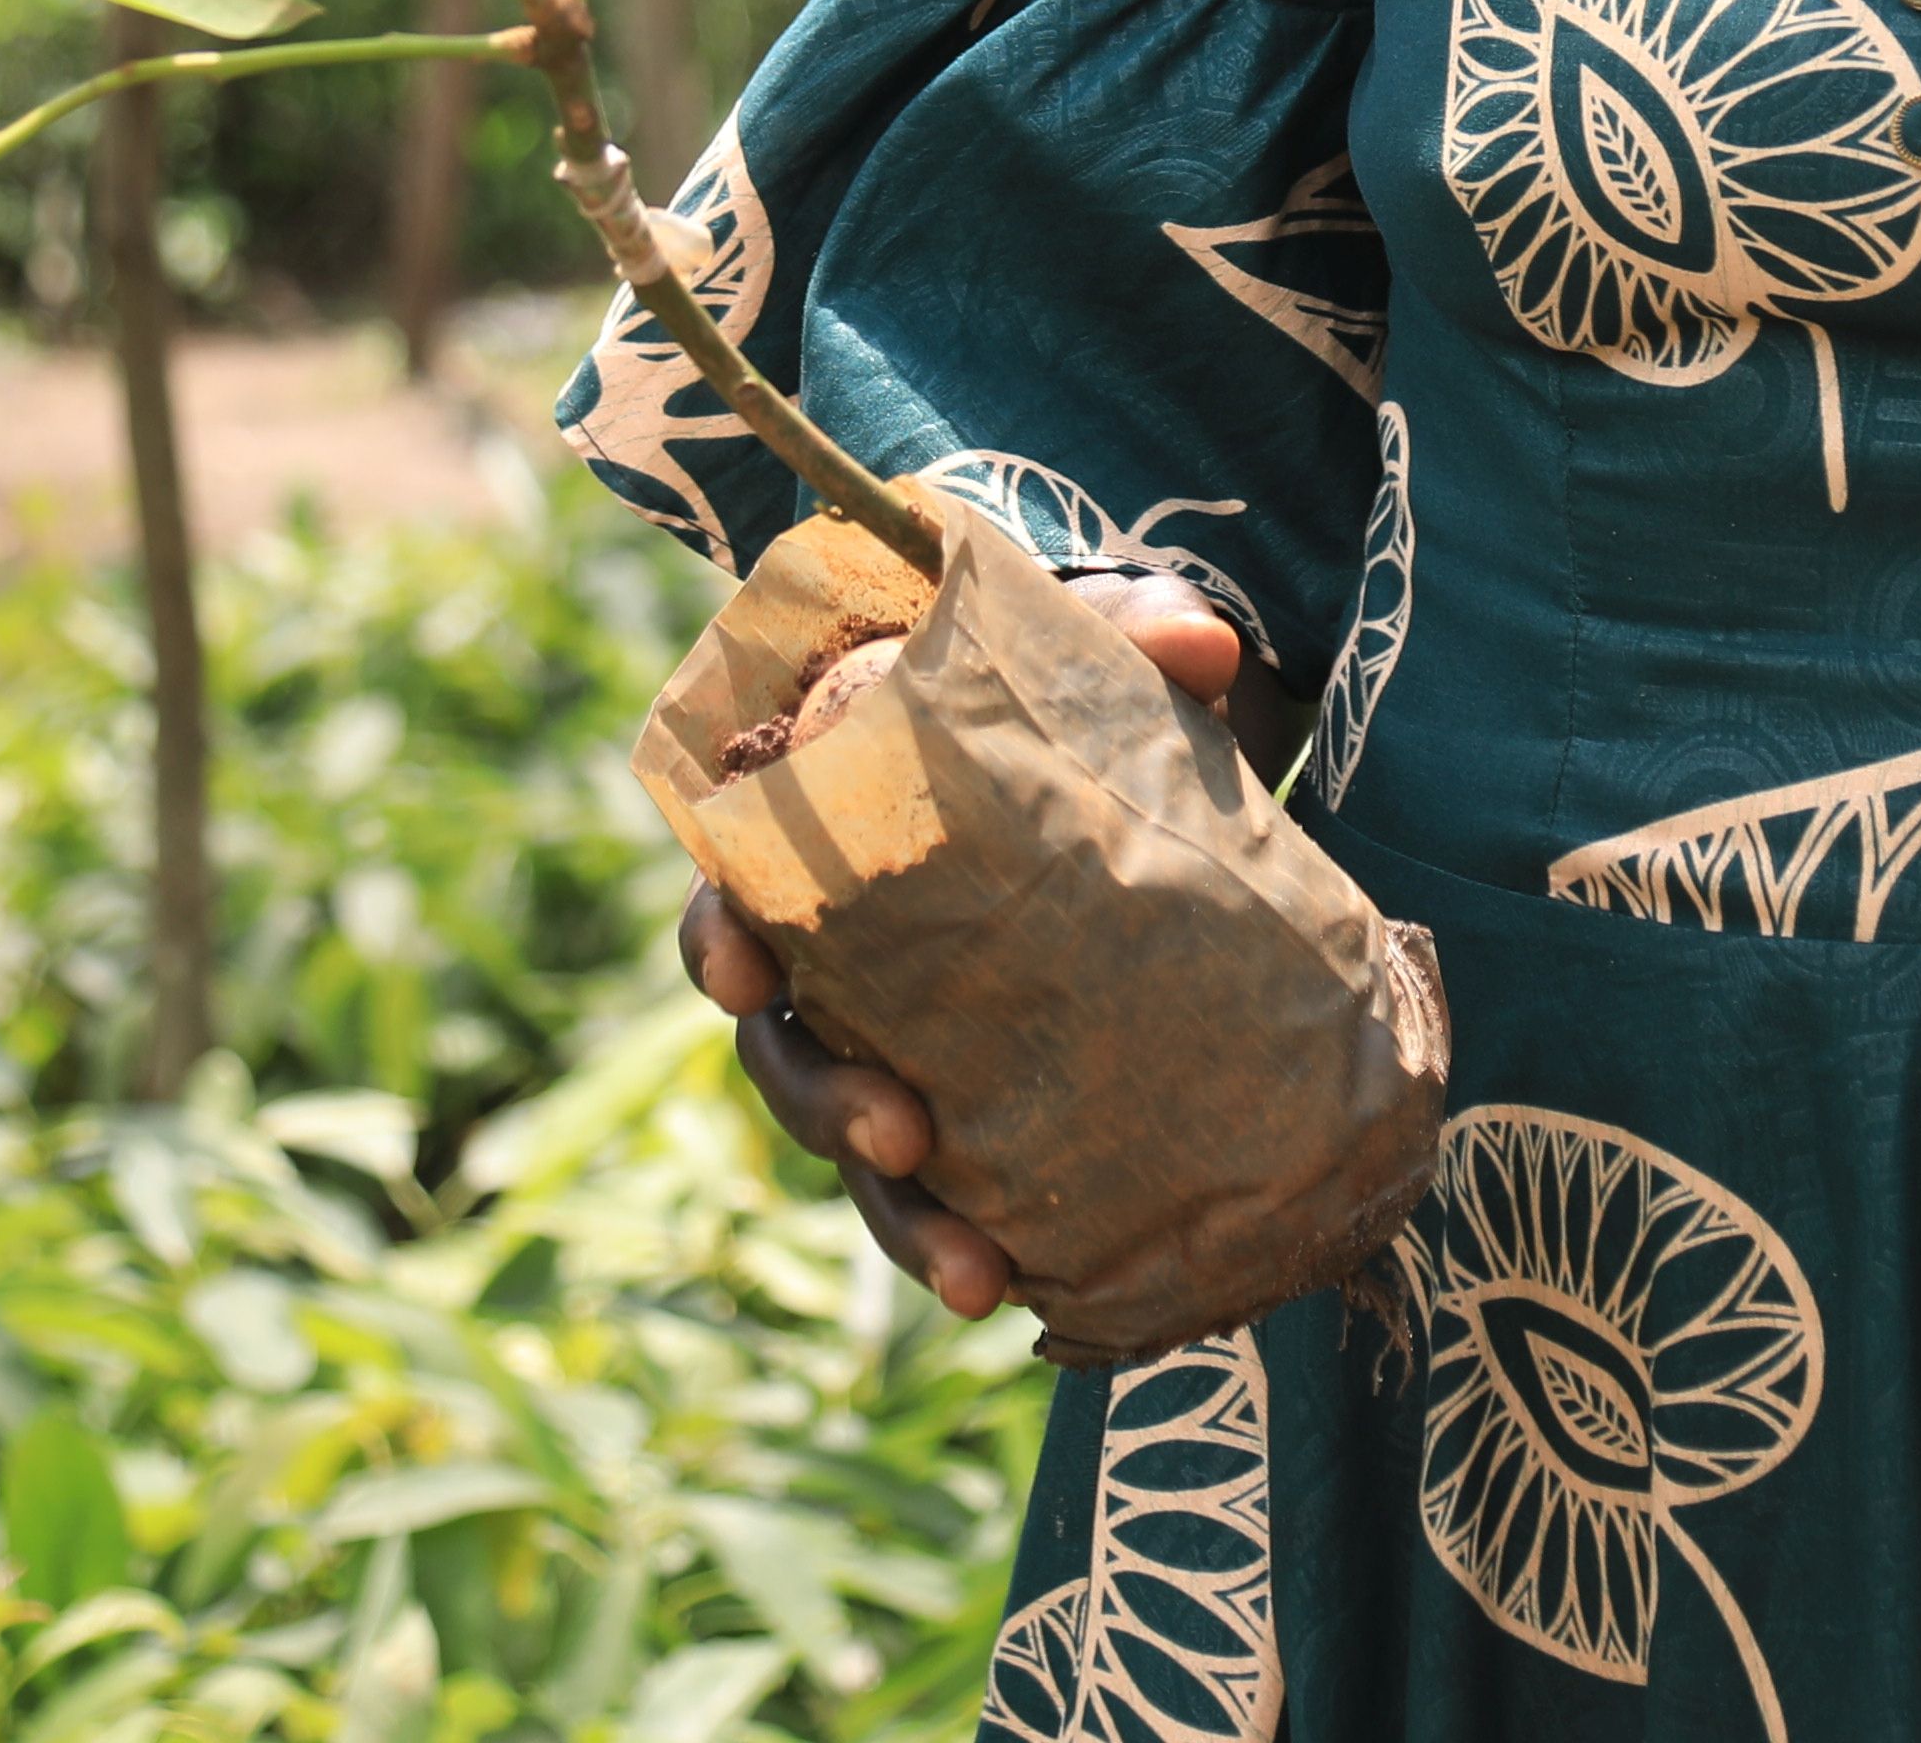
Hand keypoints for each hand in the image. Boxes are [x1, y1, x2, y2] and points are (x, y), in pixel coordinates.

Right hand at [673, 571, 1246, 1319]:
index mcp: (828, 844)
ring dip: (903, 1219)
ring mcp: (908, 1043)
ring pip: (862, 1147)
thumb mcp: (1102, 646)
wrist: (1151, 772)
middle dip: (826, 1105)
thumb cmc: (1080, 695)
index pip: (734, 899)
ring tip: (976, 1272)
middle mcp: (845, 962)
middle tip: (900, 1136)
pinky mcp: (983, 1103)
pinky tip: (1018, 1294)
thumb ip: (1135, 626)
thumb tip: (1196, 643)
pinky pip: (953, 1193)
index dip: (724, 943)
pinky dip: (974, 1244)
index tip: (748, 978)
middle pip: (787, 1051)